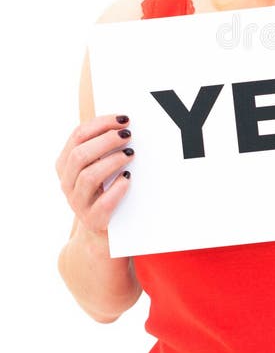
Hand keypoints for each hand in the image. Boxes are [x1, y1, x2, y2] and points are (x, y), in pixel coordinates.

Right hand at [56, 115, 133, 235]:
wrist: (102, 234)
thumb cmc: (104, 191)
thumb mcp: (97, 167)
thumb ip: (102, 148)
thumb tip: (124, 124)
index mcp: (65, 164)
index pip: (77, 136)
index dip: (100, 124)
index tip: (123, 119)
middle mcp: (67, 183)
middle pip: (80, 155)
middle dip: (106, 140)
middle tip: (128, 134)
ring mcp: (78, 203)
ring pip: (89, 177)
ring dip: (112, 161)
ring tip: (130, 154)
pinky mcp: (93, 220)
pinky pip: (102, 204)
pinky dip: (117, 189)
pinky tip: (128, 179)